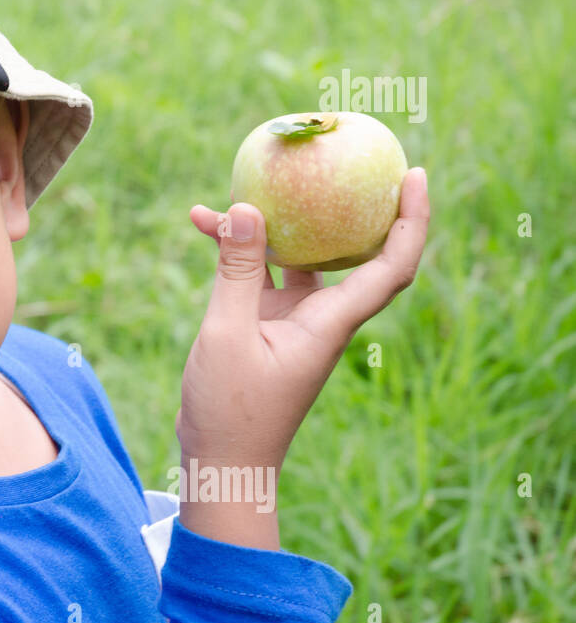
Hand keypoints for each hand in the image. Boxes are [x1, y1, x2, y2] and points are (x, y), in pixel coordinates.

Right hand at [177, 167, 429, 469]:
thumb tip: (245, 207)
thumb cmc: (231, 410)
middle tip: (346, 159)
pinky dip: (240, 252)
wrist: (223, 463)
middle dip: (352, 205)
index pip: (391, 265)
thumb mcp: (227, 332)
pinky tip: (205, 226)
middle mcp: (321, 318)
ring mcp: (294, 321)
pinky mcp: (267, 326)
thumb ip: (237, 270)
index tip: (415, 174)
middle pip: (353, 251)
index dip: (411, 219)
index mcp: (330, 323)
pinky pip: (262, 275)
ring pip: (298, 258)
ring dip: (272, 224)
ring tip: (238, 187)